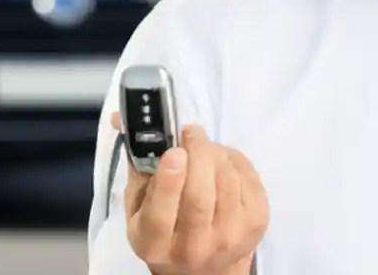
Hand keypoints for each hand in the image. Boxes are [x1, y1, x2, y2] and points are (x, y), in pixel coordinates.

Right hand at [111, 112, 268, 274]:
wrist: (206, 268)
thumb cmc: (166, 230)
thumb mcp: (140, 207)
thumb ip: (136, 165)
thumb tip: (120, 117)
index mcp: (154, 244)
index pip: (161, 214)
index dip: (169, 181)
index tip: (175, 152)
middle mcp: (193, 248)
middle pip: (200, 196)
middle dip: (198, 154)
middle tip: (191, 132)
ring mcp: (229, 238)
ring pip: (227, 182)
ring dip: (215, 152)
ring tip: (204, 146)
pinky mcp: (257, 224)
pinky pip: (248, 178)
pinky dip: (234, 159)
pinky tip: (222, 159)